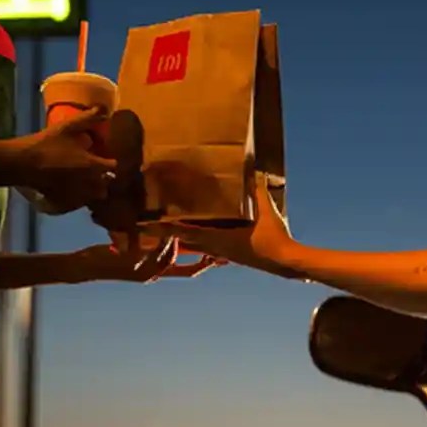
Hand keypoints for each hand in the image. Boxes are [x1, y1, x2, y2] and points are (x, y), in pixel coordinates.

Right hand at [17, 107, 116, 213]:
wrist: (22, 163)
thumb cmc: (47, 143)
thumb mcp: (68, 127)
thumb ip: (89, 118)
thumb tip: (105, 108)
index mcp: (93, 165)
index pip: (113, 167)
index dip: (110, 161)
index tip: (105, 157)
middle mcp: (89, 184)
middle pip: (106, 185)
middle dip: (103, 179)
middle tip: (94, 170)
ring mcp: (76, 196)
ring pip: (92, 197)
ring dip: (91, 190)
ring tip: (82, 181)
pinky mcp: (63, 204)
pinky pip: (76, 204)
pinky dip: (76, 199)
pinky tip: (68, 190)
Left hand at [68, 236, 223, 282]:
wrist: (85, 267)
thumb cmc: (107, 255)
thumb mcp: (131, 248)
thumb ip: (148, 241)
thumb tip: (162, 225)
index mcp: (156, 271)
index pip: (187, 269)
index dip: (204, 263)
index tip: (219, 254)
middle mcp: (154, 274)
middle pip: (187, 270)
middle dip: (203, 258)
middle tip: (215, 245)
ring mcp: (145, 273)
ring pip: (171, 259)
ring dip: (178, 243)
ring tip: (183, 226)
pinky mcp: (134, 268)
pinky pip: (154, 255)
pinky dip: (163, 243)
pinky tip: (166, 230)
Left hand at [147, 174, 299, 277]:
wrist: (284, 261)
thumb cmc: (271, 234)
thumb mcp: (263, 205)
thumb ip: (254, 184)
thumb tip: (249, 164)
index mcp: (213, 236)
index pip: (179, 231)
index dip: (160, 226)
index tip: (143, 220)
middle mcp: (211, 246)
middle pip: (179, 239)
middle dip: (163, 230)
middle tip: (148, 219)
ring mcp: (218, 252)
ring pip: (190, 244)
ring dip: (178, 234)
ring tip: (166, 223)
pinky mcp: (226, 254)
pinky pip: (203, 245)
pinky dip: (194, 237)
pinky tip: (197, 230)